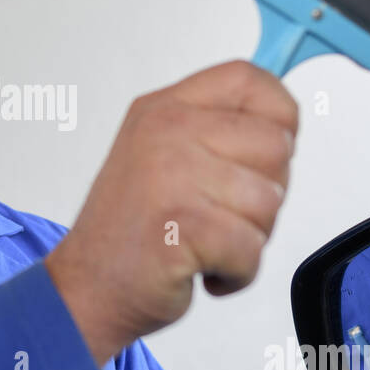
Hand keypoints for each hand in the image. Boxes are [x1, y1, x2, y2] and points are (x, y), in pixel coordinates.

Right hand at [44, 60, 297, 366]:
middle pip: (275, 146)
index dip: (279, 120)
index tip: (261, 159)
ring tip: (205, 242)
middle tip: (221, 214)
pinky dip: (236, 273)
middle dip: (265, 194)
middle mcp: (167, 131)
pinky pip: (251, 248)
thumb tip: (283, 130)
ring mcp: (171, 175)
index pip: (250, 81)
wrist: (86, 287)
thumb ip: (215, 133)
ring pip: (268, 201)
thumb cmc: (131, 230)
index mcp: (165, 108)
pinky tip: (201, 267)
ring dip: (249, 238)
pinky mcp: (180, 225)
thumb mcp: (163, 154)